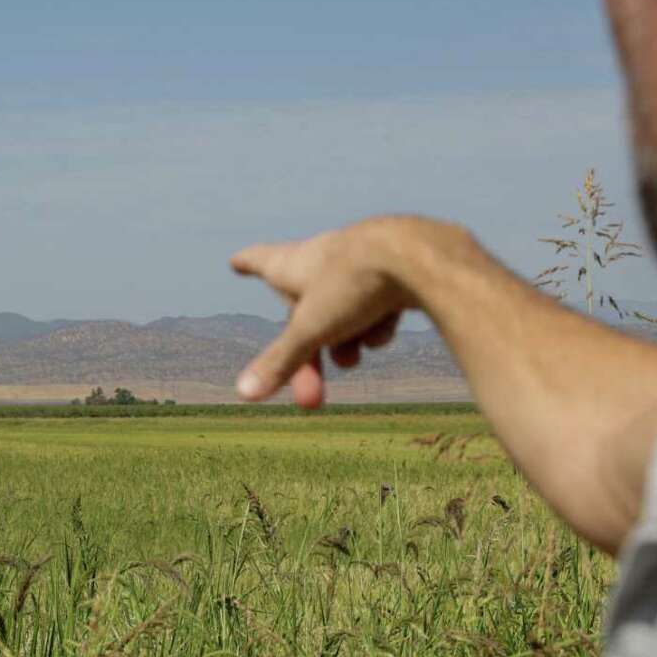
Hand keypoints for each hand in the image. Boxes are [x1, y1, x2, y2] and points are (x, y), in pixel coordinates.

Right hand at [229, 218, 442, 408]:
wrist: (421, 256)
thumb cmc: (354, 282)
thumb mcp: (311, 329)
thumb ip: (281, 362)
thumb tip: (243, 393)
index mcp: (294, 263)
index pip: (261, 261)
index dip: (248, 264)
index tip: (235, 261)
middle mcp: (325, 257)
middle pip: (307, 312)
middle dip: (309, 356)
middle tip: (309, 400)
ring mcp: (361, 260)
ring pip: (343, 313)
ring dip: (345, 341)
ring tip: (353, 357)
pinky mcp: (395, 270)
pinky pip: (376, 306)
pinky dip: (376, 324)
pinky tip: (387, 324)